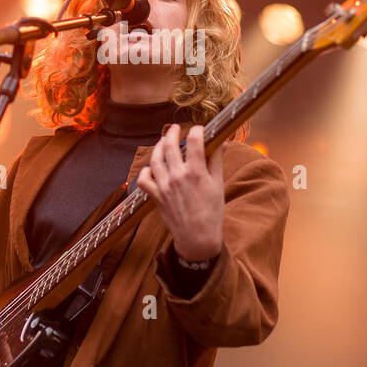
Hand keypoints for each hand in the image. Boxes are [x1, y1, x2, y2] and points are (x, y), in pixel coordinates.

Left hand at [136, 123, 223, 262]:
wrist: (198, 238)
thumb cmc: (211, 212)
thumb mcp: (218, 184)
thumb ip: (217, 160)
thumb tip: (223, 142)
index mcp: (196, 172)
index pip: (194, 140)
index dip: (196, 130)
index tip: (199, 130)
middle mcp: (178, 176)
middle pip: (169, 145)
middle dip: (172, 132)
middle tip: (175, 128)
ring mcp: (164, 186)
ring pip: (155, 158)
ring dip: (158, 146)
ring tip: (163, 142)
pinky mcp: (156, 196)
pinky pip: (144, 180)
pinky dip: (146, 171)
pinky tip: (152, 167)